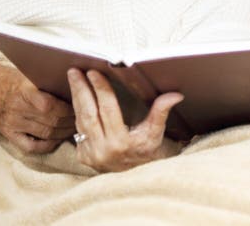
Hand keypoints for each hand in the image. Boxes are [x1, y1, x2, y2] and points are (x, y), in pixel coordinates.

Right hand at [0, 65, 75, 153]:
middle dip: (71, 121)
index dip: (69, 108)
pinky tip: (58, 139)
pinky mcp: (8, 134)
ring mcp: (12, 124)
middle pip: (51, 121)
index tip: (81, 106)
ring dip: (64, 133)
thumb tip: (76, 90)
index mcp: (23, 91)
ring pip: (46, 134)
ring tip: (75, 128)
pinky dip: (47, 145)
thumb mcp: (30, 75)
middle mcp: (17, 109)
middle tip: (84, 118)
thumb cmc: (13, 78)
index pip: (50, 105)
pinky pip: (31, 146)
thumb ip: (48, 83)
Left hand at [67, 68, 183, 171]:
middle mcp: (102, 149)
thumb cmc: (147, 153)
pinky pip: (78, 130)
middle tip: (75, 71)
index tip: (94, 72)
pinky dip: (77, 113)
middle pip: (88, 113)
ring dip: (76, 98)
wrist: (134, 177)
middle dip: (81, 89)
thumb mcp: (155, 133)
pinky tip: (77, 98)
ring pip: (80, 120)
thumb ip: (161, 112)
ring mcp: (90, 154)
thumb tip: (175, 95)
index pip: (108, 109)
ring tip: (74, 79)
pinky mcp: (83, 156)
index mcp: (120, 142)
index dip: (101, 89)